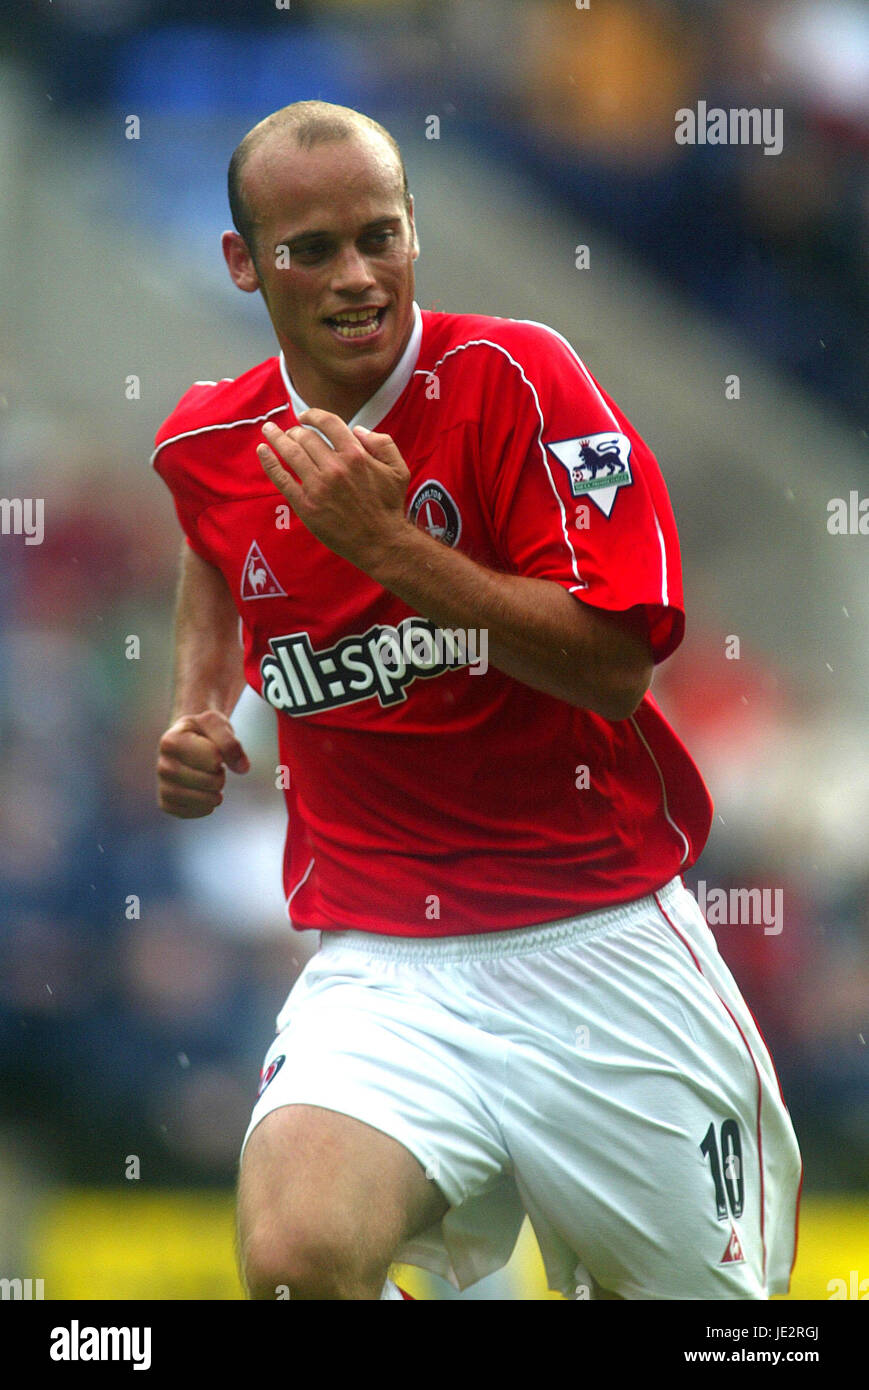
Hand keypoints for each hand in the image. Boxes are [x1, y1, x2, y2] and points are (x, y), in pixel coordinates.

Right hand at [157, 711, 249, 818]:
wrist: (187, 740)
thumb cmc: (203, 731)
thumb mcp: (217, 724)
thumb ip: (231, 743)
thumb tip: (243, 769)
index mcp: (171, 741)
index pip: (213, 759)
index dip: (222, 756)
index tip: (214, 749)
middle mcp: (163, 765)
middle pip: (208, 782)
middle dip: (220, 776)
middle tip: (215, 768)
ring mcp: (163, 785)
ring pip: (198, 800)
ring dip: (214, 794)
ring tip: (211, 782)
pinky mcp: (166, 803)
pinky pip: (189, 813)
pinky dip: (204, 807)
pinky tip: (205, 795)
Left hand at [257, 408, 411, 571]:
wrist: (381, 542)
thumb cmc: (389, 506)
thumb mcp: (398, 469)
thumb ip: (382, 443)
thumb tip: (357, 430)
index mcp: (356, 454)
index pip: (328, 423)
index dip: (312, 415)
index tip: (304, 416)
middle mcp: (335, 467)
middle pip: (306, 437)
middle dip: (295, 430)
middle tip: (290, 431)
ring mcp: (318, 486)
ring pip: (291, 453)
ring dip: (277, 438)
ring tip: (269, 431)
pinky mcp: (306, 505)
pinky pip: (282, 479)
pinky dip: (270, 462)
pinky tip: (262, 450)